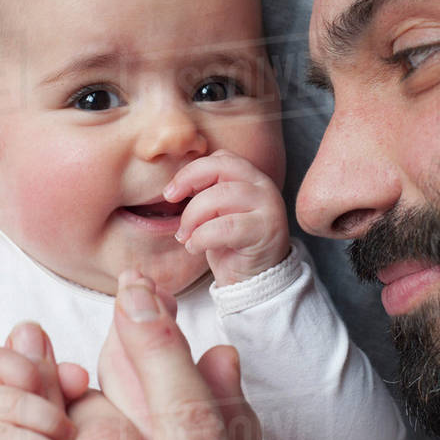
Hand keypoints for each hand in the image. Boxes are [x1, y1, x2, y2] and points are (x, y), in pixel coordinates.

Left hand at [165, 149, 289, 286]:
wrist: (252, 281)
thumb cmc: (230, 245)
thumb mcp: (216, 212)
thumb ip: (205, 192)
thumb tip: (174, 185)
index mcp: (250, 177)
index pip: (220, 158)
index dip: (191, 171)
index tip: (171, 192)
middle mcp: (263, 186)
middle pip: (220, 167)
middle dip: (188, 181)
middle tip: (170, 200)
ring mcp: (269, 207)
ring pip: (220, 196)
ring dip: (193, 216)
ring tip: (185, 235)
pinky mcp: (266, 231)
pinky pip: (226, 226)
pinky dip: (202, 237)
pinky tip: (195, 247)